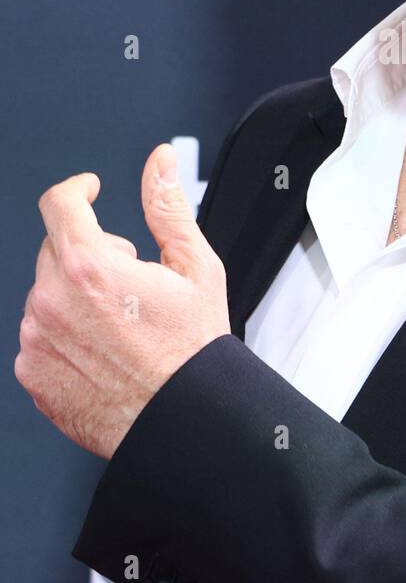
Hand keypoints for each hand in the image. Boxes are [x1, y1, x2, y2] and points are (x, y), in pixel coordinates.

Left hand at [15, 144, 230, 458]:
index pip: (59, 203)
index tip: (90, 190)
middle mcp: (53, 301)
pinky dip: (63, 333)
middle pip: (55, 248)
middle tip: (130, 280)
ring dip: (74, 294)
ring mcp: (37, 340)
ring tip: (119, 321)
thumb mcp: (195, 267)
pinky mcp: (32, 373)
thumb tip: (160, 162)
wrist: (183, 420)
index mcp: (89, 267)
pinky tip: (102, 348)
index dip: (78, 189)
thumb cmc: (193, 350)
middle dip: (90, 252)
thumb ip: (168, 206)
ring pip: (46, 293)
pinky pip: (39, 335)